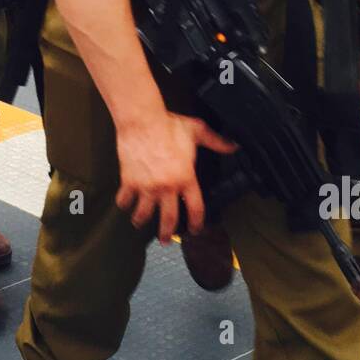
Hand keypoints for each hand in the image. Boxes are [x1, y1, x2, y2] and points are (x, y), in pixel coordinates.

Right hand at [115, 111, 237, 243]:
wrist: (142, 120)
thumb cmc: (169, 124)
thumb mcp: (197, 131)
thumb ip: (217, 141)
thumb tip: (234, 145)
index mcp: (186, 178)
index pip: (195, 208)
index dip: (196, 222)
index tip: (194, 229)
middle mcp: (167, 187)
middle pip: (169, 219)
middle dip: (167, 232)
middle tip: (166, 239)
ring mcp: (147, 187)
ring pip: (144, 214)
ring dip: (142, 221)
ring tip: (140, 223)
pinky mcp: (130, 181)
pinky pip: (125, 200)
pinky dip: (124, 203)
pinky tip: (125, 204)